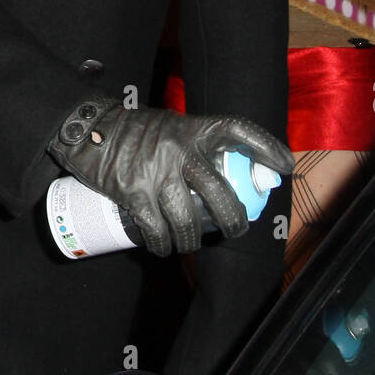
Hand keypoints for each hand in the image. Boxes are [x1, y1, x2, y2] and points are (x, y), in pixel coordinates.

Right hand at [49, 98, 294, 256]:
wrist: (88, 130)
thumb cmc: (134, 131)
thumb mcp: (171, 126)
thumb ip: (195, 145)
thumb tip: (226, 172)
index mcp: (192, 128)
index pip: (237, 130)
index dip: (265, 146)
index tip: (286, 164)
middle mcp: (179, 148)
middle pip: (218, 191)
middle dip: (232, 218)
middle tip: (236, 229)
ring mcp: (156, 171)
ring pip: (187, 219)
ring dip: (191, 239)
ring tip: (190, 243)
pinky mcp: (134, 191)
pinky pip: (156, 228)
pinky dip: (161, 244)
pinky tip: (162, 247)